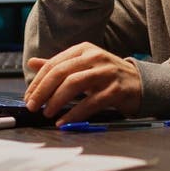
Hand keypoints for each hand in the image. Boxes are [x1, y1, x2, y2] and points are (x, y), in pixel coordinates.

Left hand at [24, 42, 141, 125]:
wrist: (141, 82)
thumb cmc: (107, 75)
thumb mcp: (83, 65)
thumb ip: (58, 65)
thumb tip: (32, 62)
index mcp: (84, 49)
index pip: (54, 63)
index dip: (38, 81)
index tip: (28, 96)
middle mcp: (95, 57)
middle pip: (61, 72)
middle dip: (43, 91)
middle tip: (32, 106)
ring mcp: (107, 73)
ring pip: (74, 84)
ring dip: (56, 100)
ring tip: (47, 112)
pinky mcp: (116, 90)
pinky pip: (90, 103)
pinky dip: (74, 114)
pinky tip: (63, 121)